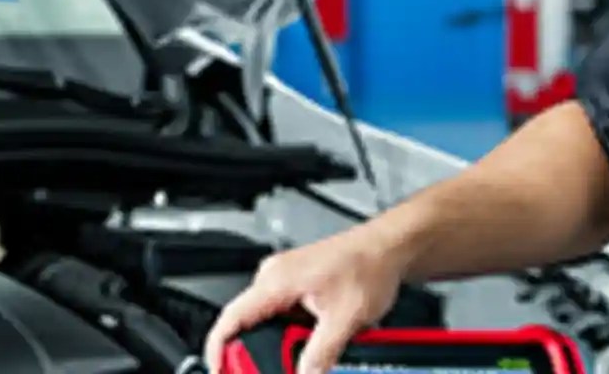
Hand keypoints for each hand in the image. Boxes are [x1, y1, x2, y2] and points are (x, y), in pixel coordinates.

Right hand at [203, 228, 406, 373]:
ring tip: (307, 348)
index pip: (231, 318)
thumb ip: (321, 353)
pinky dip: (290, 331)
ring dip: (280, 341)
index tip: (220, 370)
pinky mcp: (297, 283)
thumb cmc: (369, 264)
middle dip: (258, 352)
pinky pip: (281, 314)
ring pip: (267, 321)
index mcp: (277, 280)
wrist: (390, 247)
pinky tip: (313, 335)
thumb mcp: (346, 319)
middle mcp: (275, 276)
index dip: (218, 349)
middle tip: (277, 368)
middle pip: (247, 324)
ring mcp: (285, 278)